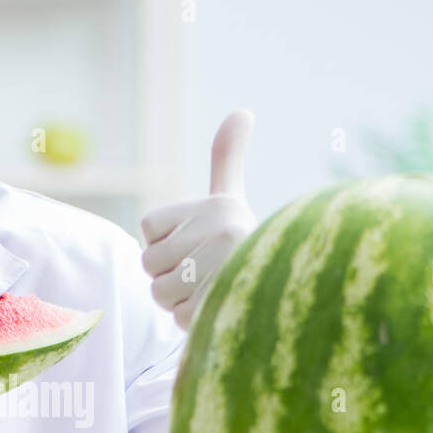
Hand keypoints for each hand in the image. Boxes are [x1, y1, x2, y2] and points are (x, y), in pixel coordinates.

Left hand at [141, 109, 256, 331]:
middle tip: (204, 271)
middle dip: (169, 275)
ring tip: (211, 289)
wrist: (284, 289)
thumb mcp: (232, 198)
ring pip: (159, 293)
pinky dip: (193, 320)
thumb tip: (242, 112)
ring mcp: (220, 272)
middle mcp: (220, 234)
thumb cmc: (244, 245)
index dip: (164, 242)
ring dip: (179, 300)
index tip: (196, 243)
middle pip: (149, 263)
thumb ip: (227, 158)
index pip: (148, 227)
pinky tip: (219, 309)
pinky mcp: (218, 310)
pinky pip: (177, 318)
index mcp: (215, 207)